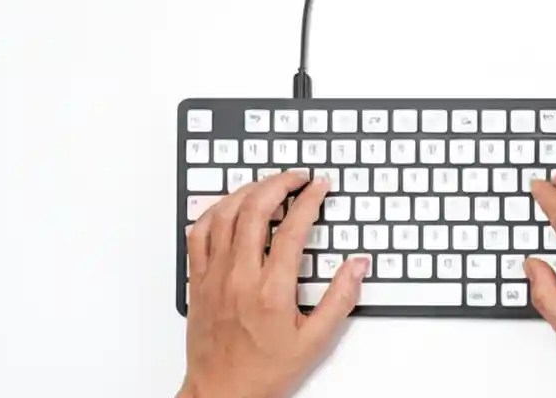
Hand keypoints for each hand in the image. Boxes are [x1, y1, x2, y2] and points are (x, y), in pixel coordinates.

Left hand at [179, 173, 367, 397]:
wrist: (221, 392)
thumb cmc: (263, 371)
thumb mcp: (314, 341)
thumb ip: (340, 299)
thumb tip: (357, 266)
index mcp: (271, 291)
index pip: (292, 229)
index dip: (309, 200)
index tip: (319, 188)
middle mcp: (239, 277)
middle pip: (255, 210)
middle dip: (279, 184)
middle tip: (296, 178)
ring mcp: (214, 276)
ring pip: (224, 215)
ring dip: (247, 191)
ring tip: (267, 185)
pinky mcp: (198, 280)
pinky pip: (198, 233)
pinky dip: (214, 211)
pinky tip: (229, 206)